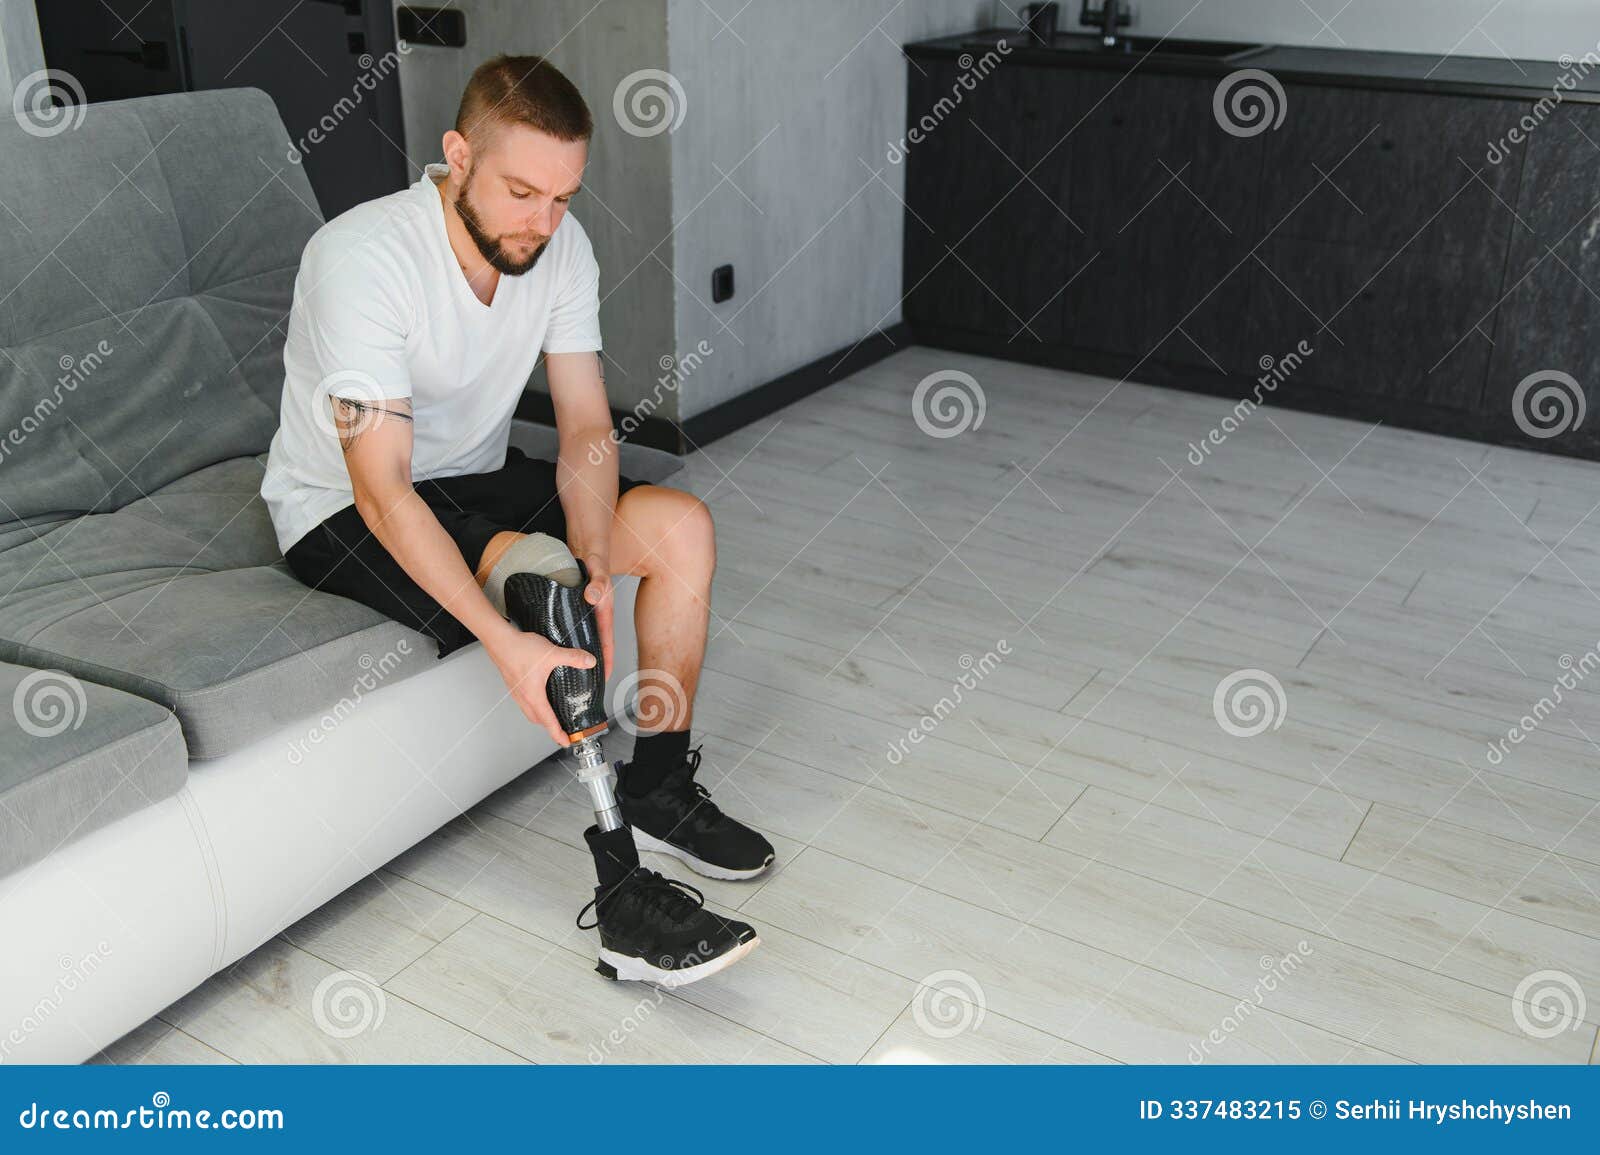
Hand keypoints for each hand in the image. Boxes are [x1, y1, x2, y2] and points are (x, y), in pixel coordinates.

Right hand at [484, 627, 596, 745]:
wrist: (499, 640)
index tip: (566, 742)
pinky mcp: (513, 683)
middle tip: (561, 730)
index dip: (558, 734)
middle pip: (538, 720)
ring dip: (540, 716)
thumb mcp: (551, 654)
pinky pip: (524, 701)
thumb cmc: (518, 649)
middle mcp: (523, 697)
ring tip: (552, 715)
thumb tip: (588, 661)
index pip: (548, 722)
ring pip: (529, 711)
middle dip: (550, 727)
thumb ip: (572, 658)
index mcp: (533, 696)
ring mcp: (517, 691)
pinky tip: (540, 694)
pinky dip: (534, 704)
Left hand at [579, 553, 614, 681]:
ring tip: (570, 674)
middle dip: (593, 667)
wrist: (589, 553)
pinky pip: (574, 632)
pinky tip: (558, 650)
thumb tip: (592, 597)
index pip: (607, 644)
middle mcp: (597, 619)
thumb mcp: (599, 574)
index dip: (606, 662)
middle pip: (596, 647)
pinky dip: (569, 643)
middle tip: (587, 685)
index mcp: (605, 615)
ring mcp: (586, 616)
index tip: (603, 678)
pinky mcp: (576, 612)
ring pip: (584, 641)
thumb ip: (598, 584)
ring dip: (580, 657)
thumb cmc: (597, 564)